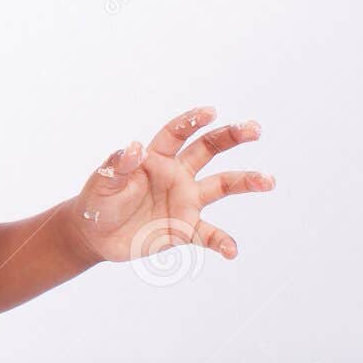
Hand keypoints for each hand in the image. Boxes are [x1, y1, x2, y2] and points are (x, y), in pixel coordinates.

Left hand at [60, 106, 274, 264]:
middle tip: (254, 129)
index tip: (211, 112)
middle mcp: (176, 175)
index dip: (192, 122)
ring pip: (221, 186)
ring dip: (245, 182)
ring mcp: (185, 201)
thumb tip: (133, 147)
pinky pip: (209, 235)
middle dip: (231, 137)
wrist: (95, 236)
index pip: (177, 134)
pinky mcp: (185, 229)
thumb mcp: (102, 183)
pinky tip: (231, 250)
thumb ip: (118, 165)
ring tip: (267, 180)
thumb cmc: (97, 203)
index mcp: (156, 159)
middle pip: (208, 150)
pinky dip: (222, 242)